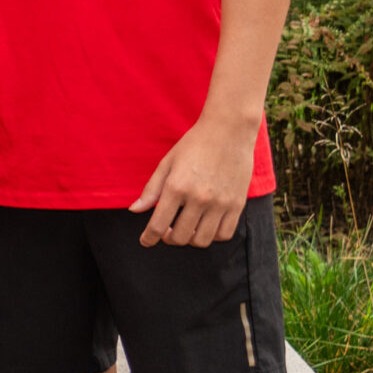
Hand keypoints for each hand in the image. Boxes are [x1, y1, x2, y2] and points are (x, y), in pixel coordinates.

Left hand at [130, 115, 258, 246]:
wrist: (229, 131)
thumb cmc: (194, 144)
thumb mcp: (167, 163)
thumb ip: (151, 189)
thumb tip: (134, 210)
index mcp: (176, 187)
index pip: (158, 225)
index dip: (149, 238)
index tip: (145, 241)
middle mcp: (198, 198)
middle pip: (180, 237)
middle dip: (169, 238)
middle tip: (166, 229)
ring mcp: (220, 203)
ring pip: (202, 241)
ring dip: (190, 239)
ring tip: (186, 227)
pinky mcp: (237, 205)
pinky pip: (224, 234)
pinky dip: (212, 236)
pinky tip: (205, 225)